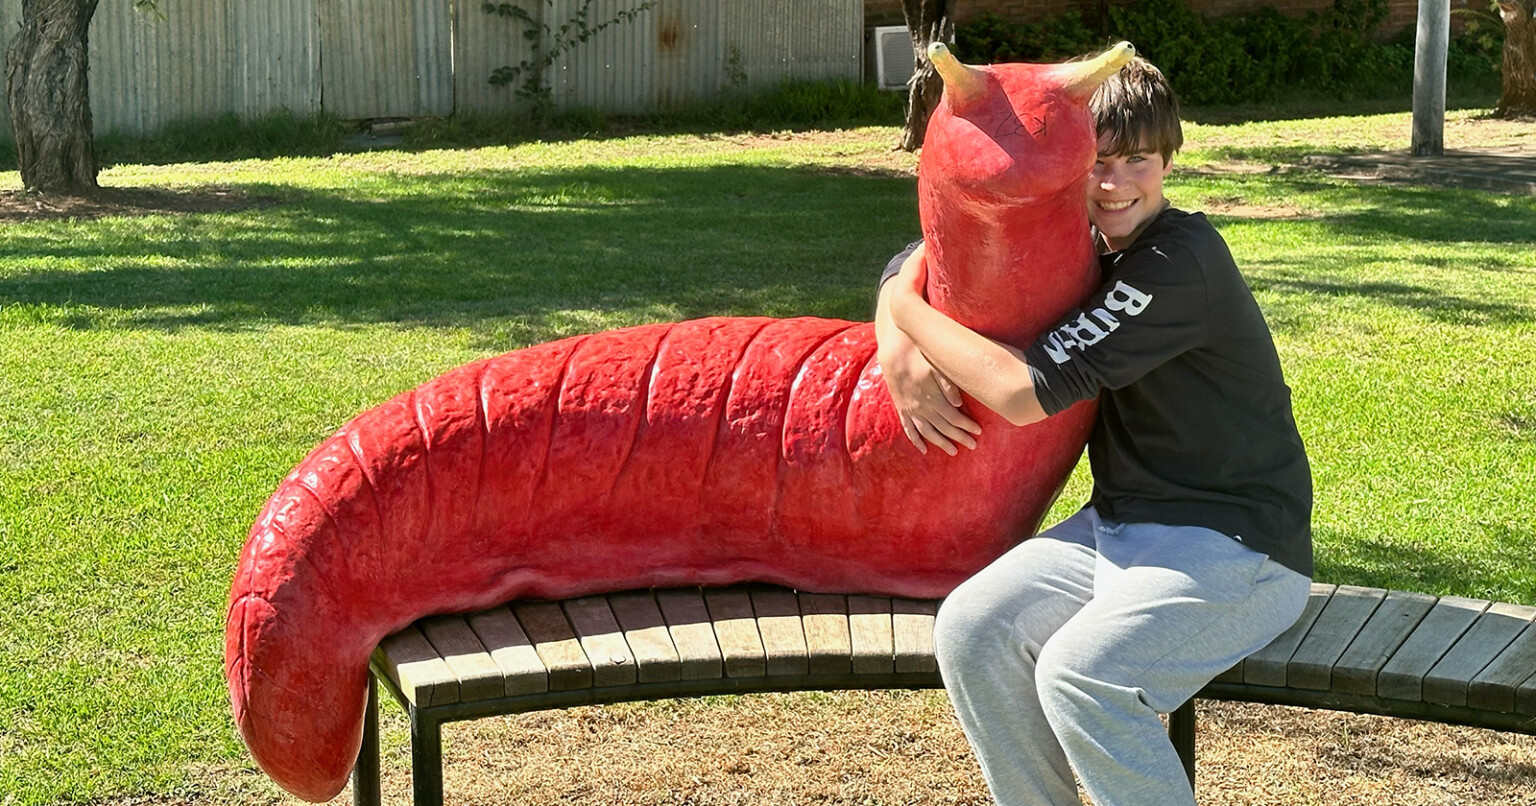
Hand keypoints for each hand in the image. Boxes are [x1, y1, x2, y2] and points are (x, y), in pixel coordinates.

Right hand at [877, 327, 980, 455]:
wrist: (894, 354)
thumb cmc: (919, 357)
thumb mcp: (936, 366)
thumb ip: (948, 385)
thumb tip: (959, 403)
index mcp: (932, 397)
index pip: (954, 418)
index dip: (967, 426)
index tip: (979, 431)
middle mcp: (921, 408)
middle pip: (944, 428)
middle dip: (960, 437)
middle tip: (973, 445)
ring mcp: (911, 410)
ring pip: (928, 433)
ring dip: (941, 443)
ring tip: (953, 451)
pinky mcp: (902, 409)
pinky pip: (909, 429)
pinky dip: (917, 441)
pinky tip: (924, 450)